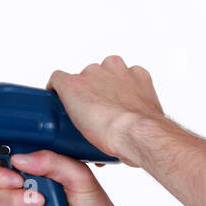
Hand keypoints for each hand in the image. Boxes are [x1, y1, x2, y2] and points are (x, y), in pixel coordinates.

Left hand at [48, 55, 164, 168]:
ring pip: (79, 79)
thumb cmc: (146, 131)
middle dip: (96, 93)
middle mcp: (114, 68)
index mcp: (136, 76)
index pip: (120, 77)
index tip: (111, 107)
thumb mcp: (150, 119)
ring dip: (78, 94)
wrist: (135, 132)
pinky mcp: (72, 83)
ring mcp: (92, 74)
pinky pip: (57, 80)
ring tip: (78, 115)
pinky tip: (55, 103)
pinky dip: (55, 90)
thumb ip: (141, 118)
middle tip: (95, 115)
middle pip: (98, 75)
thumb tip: (132, 137)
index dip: (113, 93)